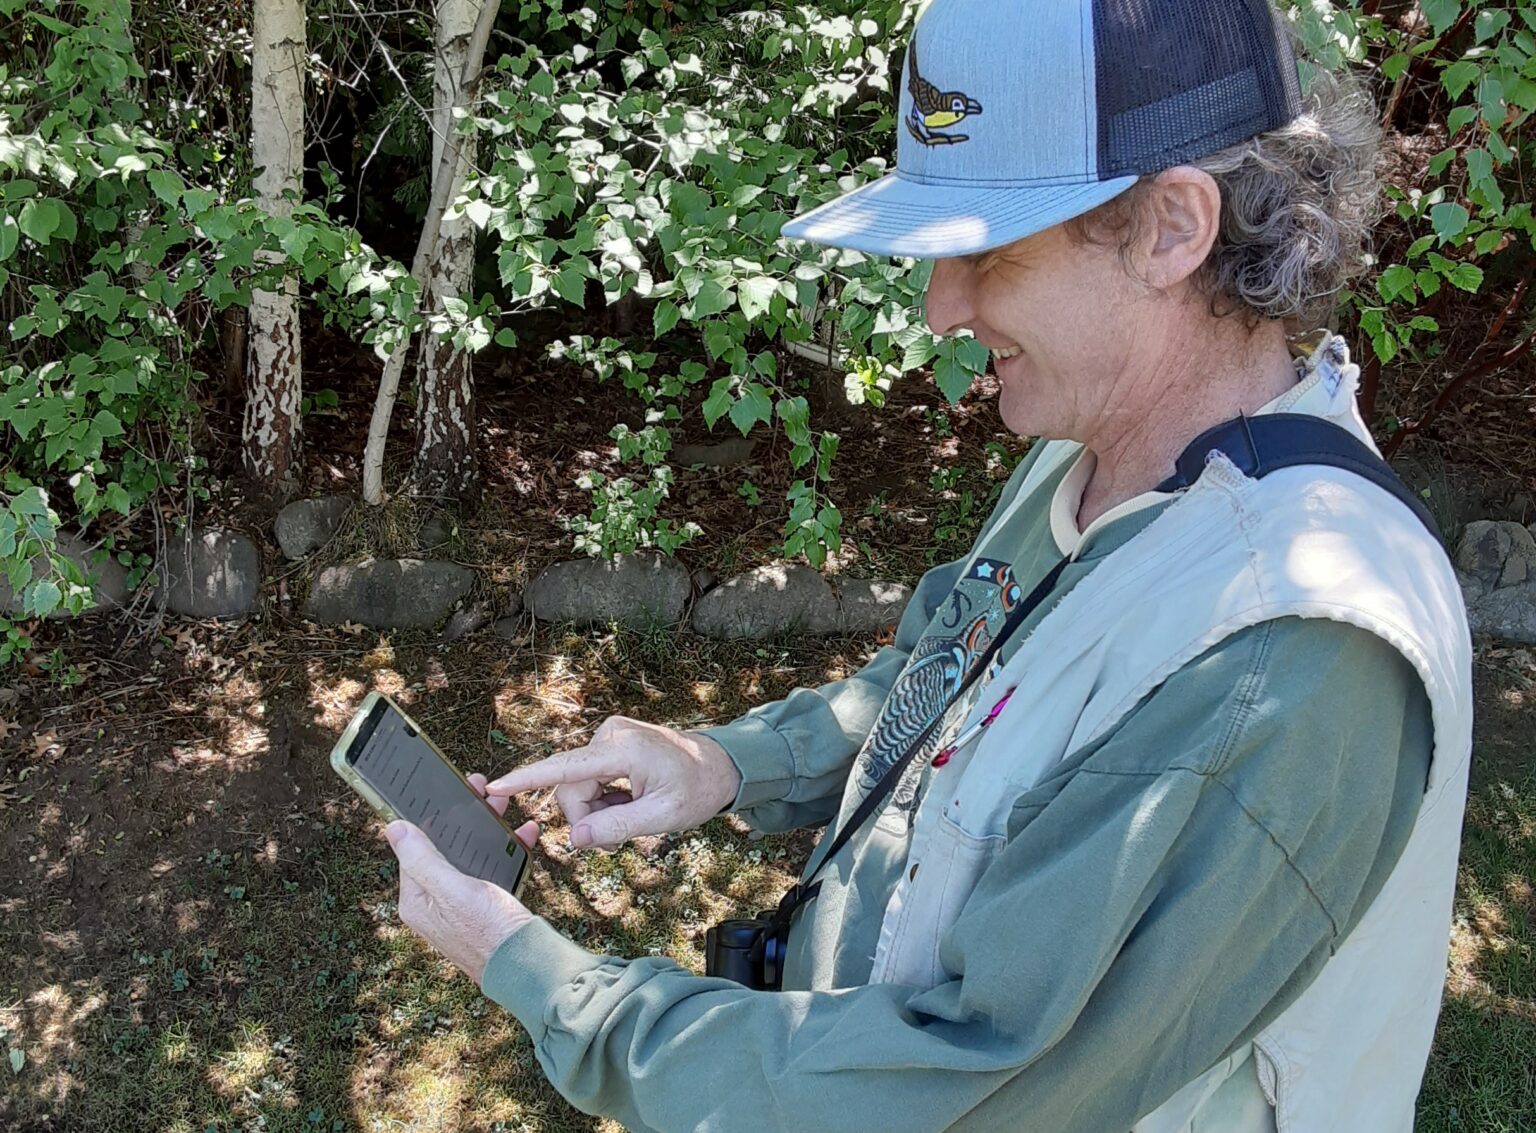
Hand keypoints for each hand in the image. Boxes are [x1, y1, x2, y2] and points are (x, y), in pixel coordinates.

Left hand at [385, 773, 541, 986]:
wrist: (530, 969)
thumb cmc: (490, 933)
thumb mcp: (453, 890)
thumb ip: (422, 859)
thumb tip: (393, 827)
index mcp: (417, 900)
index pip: (414, 846)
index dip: (431, 814)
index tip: (447, 787)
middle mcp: (434, 903)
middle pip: (444, 847)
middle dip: (462, 816)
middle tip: (481, 787)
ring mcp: (461, 906)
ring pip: (469, 854)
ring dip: (486, 828)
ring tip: (502, 804)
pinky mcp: (486, 908)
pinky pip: (491, 869)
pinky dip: (505, 850)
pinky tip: (523, 834)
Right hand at [486, 716, 740, 849]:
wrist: (720, 764)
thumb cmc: (698, 790)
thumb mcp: (663, 818)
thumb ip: (616, 828)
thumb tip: (573, 840)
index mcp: (623, 750)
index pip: (564, 768)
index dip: (526, 780)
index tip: (493, 786)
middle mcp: (609, 735)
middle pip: (571, 789)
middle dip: (589, 818)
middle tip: (622, 836)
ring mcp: (608, 735)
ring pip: (578, 787)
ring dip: (597, 810)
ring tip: (633, 814)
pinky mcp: (609, 742)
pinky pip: (588, 778)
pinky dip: (603, 797)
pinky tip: (629, 800)